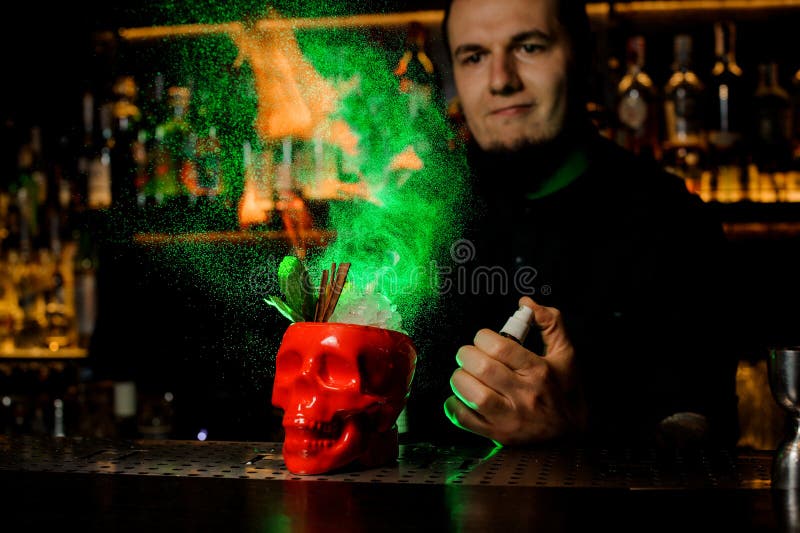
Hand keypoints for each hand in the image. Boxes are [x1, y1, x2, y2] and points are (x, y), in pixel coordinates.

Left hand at [444, 297, 586, 444]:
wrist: (570, 436)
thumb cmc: (565, 391)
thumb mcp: (565, 355)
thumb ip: (549, 323)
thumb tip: (526, 303)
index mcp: (539, 372)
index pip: (500, 348)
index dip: (483, 337)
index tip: (483, 339)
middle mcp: (524, 395)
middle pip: (482, 368)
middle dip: (467, 355)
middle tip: (469, 354)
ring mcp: (510, 418)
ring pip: (472, 395)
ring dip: (460, 379)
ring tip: (465, 373)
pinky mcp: (497, 435)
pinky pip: (465, 420)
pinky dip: (454, 406)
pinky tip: (461, 397)